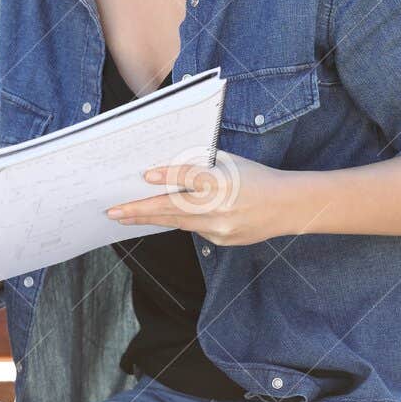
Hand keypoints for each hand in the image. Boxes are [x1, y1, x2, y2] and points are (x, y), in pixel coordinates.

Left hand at [104, 150, 296, 246]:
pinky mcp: (222, 240)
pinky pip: (194, 230)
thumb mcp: (228, 162)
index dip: (167, 176)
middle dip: (139, 211)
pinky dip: (179, 221)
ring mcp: (220, 227)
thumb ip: (198, 164)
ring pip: (177, 223)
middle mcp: (219, 207)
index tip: (144, 176)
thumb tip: (162, 168)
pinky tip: (163, 217)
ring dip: (149, 219)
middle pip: (173, 208)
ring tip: (124, 217)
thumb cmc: (254, 177)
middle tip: (113, 212)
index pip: (190, 177)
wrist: (287, 207)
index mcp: (222, 181)